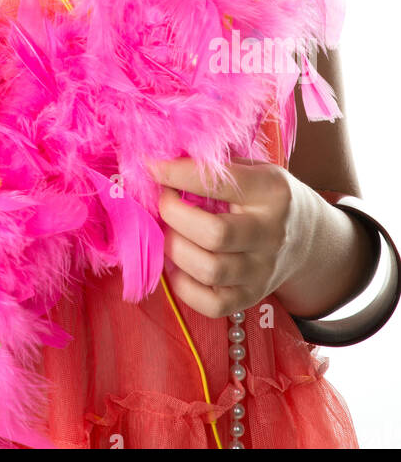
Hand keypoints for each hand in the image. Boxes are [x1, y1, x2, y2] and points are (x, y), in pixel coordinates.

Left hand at [146, 156, 320, 317]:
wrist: (308, 237)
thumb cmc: (266, 196)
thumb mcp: (253, 169)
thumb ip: (215, 166)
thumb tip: (160, 157)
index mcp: (271, 192)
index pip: (219, 183)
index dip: (177, 174)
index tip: (152, 166)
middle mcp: (271, 234)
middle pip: (214, 234)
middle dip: (174, 215)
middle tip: (163, 201)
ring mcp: (263, 271)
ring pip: (209, 270)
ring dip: (175, 249)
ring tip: (170, 231)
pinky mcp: (251, 298)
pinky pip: (210, 304)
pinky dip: (183, 286)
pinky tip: (178, 264)